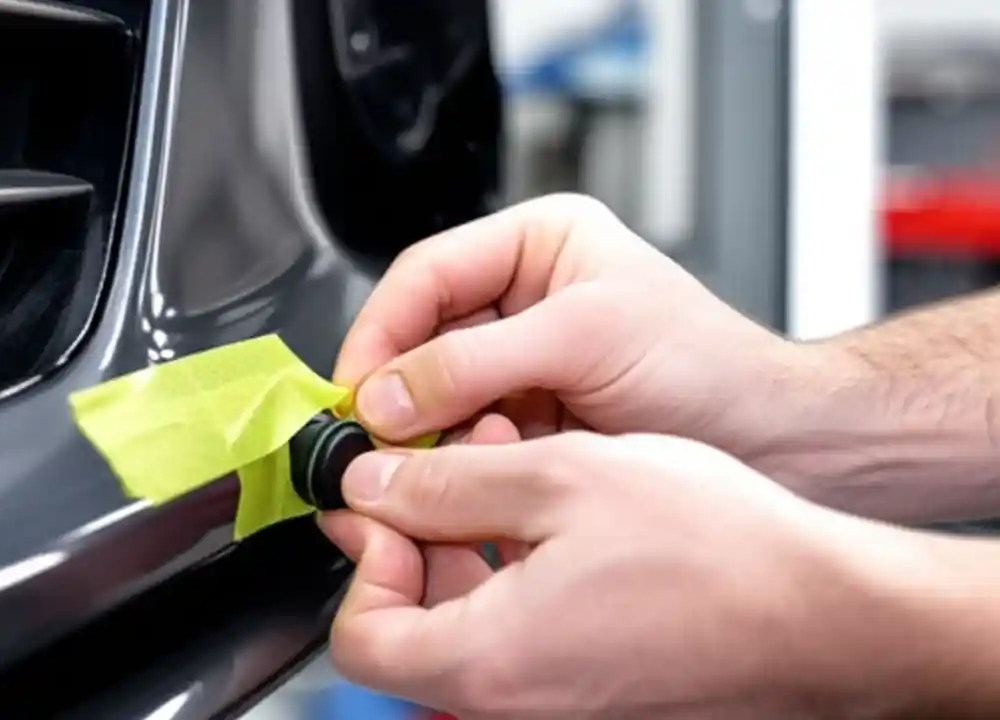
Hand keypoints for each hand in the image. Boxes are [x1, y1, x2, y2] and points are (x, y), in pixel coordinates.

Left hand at [319, 428, 993, 718]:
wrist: (828, 616)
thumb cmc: (719, 555)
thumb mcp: (563, 479)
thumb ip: (447, 484)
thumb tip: (373, 484)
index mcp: (489, 663)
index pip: (360, 638)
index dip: (363, 561)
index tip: (391, 500)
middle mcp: (513, 703)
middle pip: (411, 626)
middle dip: (417, 533)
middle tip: (446, 460)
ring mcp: (555, 702)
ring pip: (467, 623)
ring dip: (468, 538)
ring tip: (508, 459)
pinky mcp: (591, 689)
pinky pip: (521, 632)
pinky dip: (515, 567)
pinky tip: (550, 503)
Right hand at [335, 194, 837, 467]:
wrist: (776, 444)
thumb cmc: (709, 367)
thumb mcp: (582, 339)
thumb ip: (472, 363)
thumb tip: (382, 395)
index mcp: (536, 243)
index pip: (424, 276)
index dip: (379, 331)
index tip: (352, 388)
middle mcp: (521, 299)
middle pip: (421, 338)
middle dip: (398, 391)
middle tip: (372, 439)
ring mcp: (523, 364)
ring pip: (436, 396)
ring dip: (431, 433)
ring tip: (440, 461)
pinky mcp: (530, 422)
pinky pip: (467, 437)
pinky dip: (460, 461)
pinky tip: (478, 474)